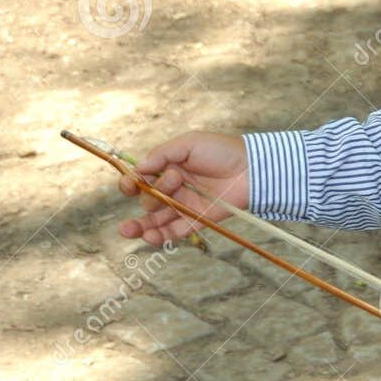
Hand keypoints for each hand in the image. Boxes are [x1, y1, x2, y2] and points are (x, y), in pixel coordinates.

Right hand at [117, 131, 248, 246]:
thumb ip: (162, 154)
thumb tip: (138, 168)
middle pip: (148, 200)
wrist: (252, 168)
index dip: (130, 184)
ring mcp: (184, 205)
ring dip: (141, 226)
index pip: (142, 179)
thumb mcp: (189, 143)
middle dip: (151, 194)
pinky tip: (150, 237)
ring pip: (156, 220)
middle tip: (174, 180)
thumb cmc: (222, 150)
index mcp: (168, 168)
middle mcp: (173, 188)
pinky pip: (176, 231)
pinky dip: (162, 236)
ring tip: (128, 230)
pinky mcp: (197, 220)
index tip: (129, 185)